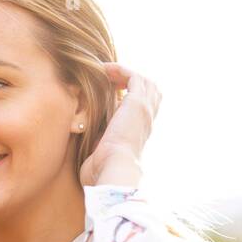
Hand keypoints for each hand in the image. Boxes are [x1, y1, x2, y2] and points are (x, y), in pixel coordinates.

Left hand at [79, 63, 160, 187]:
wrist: (113, 170)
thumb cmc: (103, 171)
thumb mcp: (101, 155)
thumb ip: (100, 142)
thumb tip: (91, 135)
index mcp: (140, 134)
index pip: (144, 109)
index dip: (130, 97)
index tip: (111, 93)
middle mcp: (146, 121)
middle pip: (150, 92)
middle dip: (132, 81)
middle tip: (110, 79)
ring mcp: (144, 111)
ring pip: (143, 82)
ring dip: (124, 74)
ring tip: (105, 72)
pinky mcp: (137, 103)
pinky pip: (133, 77)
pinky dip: (119, 70)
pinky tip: (103, 70)